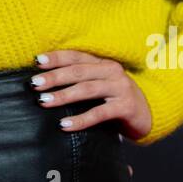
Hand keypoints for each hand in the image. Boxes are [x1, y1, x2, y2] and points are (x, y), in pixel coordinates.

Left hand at [32, 49, 150, 181]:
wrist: (148, 114)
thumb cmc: (115, 99)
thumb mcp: (99, 84)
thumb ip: (79, 80)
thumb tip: (43, 82)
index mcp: (102, 62)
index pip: (76, 56)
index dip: (56, 57)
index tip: (36, 61)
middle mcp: (112, 71)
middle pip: (78, 72)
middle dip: (54, 77)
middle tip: (34, 84)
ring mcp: (120, 88)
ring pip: (87, 89)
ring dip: (63, 96)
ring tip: (43, 101)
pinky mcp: (126, 107)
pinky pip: (99, 113)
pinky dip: (80, 119)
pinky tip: (64, 125)